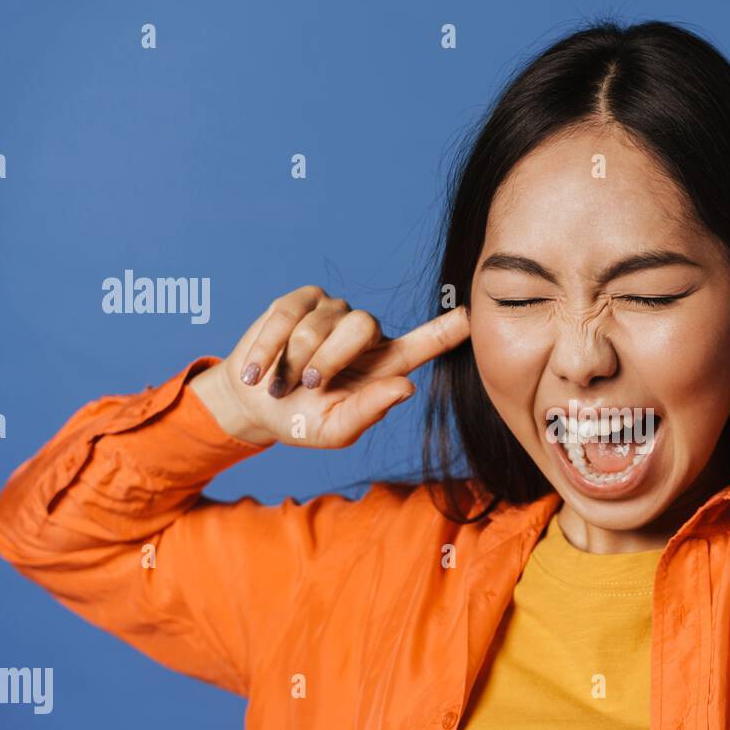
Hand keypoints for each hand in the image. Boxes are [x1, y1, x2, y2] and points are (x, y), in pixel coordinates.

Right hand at [188, 285, 469, 447]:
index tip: (475, 314)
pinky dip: (268, 348)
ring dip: (294, 361)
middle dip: (331, 359)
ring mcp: (334, 311)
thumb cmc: (302, 419)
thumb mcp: (334, 429)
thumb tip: (407, 388)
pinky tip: (258, 371)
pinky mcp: (302, 300)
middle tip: (311, 386)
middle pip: (364, 327)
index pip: (426, 343)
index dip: (450, 329)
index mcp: (385, 366)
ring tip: (280, 385)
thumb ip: (369, 411)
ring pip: (320, 325)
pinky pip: (287, 315)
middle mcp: (366, 334)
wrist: (254, 405)